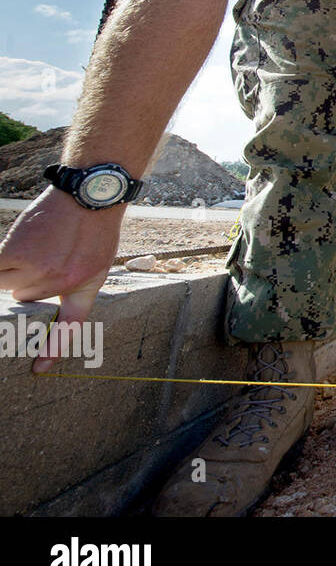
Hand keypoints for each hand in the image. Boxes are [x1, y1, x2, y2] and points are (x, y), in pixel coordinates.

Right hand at [0, 188, 119, 372]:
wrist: (89, 196)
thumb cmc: (93, 233)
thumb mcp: (97, 270)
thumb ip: (74, 299)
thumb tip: (45, 323)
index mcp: (81, 288)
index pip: (66, 325)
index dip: (53, 348)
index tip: (40, 368)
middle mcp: (58, 282)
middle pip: (23, 299)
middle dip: (26, 283)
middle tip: (44, 257)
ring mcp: (35, 268)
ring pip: (6, 285)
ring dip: (11, 270)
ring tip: (34, 249)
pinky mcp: (13, 251)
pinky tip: (13, 253)